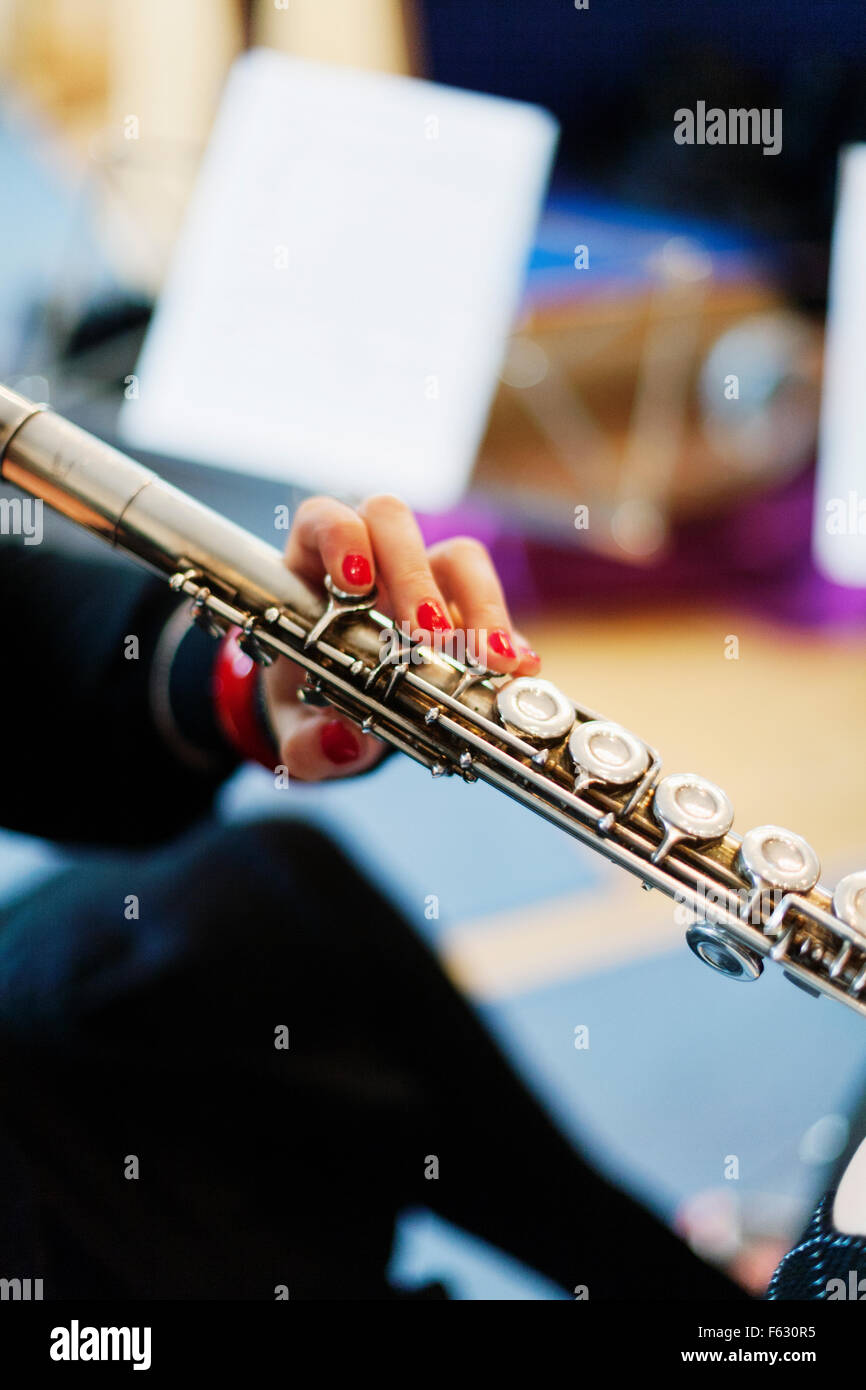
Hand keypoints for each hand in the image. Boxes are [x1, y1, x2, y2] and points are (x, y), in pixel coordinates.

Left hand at [263, 494, 540, 780]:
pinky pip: (497, 611)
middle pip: (393, 522)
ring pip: (459, 555)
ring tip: (490, 660)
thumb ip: (304, 742)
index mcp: (313, 572)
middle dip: (414, 575)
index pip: (325, 519)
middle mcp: (372, 563)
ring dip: (479, 601)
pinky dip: (512, 639)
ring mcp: (425, 583)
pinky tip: (520, 672)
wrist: (340, 724)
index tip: (357, 584)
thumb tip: (339, 742)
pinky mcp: (467, 616)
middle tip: (429, 637)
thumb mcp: (296, 730)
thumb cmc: (309, 708)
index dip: (341, 537)